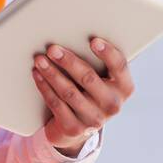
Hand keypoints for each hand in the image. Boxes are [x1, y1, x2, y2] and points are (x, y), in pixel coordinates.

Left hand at [31, 36, 133, 156]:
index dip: (107, 53)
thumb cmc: (91, 92)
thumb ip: (99, 62)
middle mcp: (113, 104)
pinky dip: (45, 88)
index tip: (93, 41)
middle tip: (52, 49)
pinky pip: (56, 104)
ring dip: (52, 73)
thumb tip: (76, 34)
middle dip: (68, 61)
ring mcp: (94, 119)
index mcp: (124, 88)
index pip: (119, 67)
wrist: (80, 127)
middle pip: (89, 78)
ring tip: (40, 60)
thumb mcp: (103, 80)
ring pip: (69, 92)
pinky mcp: (75, 128)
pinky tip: (38, 75)